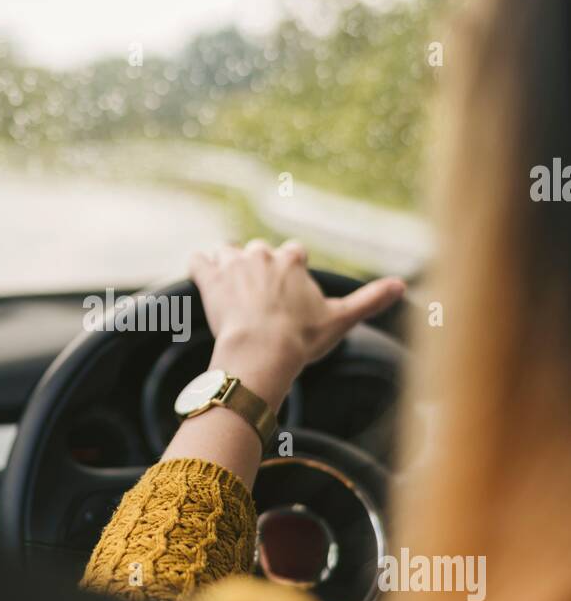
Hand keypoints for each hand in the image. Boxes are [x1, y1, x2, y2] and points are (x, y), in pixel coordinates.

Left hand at [190, 240, 405, 410]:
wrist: (262, 349)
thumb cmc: (301, 338)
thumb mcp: (340, 319)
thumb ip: (370, 300)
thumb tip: (402, 285)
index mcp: (292, 260)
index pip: (293, 251)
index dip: (292, 266)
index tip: (290, 287)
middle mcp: (262, 255)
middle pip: (258, 250)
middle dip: (258, 268)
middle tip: (258, 295)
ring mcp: (233, 265)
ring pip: (227, 252)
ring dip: (228, 264)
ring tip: (230, 288)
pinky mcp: (209, 279)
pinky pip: (198, 260)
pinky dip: (199, 266)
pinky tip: (202, 277)